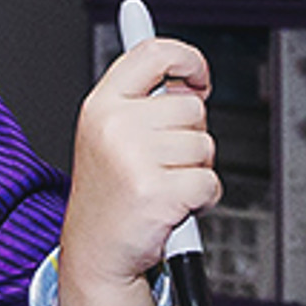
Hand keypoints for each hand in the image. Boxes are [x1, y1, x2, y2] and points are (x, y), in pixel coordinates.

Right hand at [57, 35, 218, 305]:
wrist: (96, 252)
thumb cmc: (110, 194)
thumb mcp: (109, 135)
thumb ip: (143, 102)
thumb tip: (186, 77)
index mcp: (102, 105)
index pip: (153, 54)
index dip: (187, 59)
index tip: (198, 77)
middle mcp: (115, 126)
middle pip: (191, 107)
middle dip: (191, 136)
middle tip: (164, 161)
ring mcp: (134, 159)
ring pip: (204, 146)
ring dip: (196, 170)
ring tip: (164, 185)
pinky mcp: (157, 192)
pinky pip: (209, 182)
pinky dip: (202, 198)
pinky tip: (175, 205)